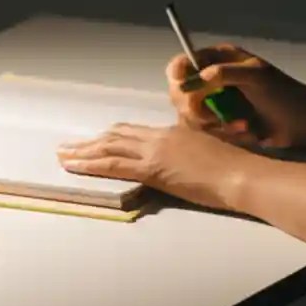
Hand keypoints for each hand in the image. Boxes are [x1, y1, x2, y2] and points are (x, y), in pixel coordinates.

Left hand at [56, 122, 250, 211]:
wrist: (242, 174)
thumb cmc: (235, 167)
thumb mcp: (210, 151)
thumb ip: (191, 151)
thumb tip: (184, 161)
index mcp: (173, 132)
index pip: (134, 131)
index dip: (112, 135)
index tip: (96, 139)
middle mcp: (160, 137)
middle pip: (116, 136)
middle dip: (90, 142)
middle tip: (69, 146)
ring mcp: (154, 151)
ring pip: (108, 147)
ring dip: (83, 152)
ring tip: (63, 156)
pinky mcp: (152, 169)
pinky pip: (112, 164)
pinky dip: (90, 164)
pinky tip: (75, 166)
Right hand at [167, 43, 305, 148]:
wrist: (304, 122)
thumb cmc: (284, 93)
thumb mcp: (255, 76)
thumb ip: (222, 74)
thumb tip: (192, 82)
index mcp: (217, 60)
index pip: (181, 64)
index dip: (179, 76)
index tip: (186, 89)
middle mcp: (211, 79)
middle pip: (179, 93)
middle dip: (196, 108)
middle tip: (213, 117)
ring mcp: (214, 102)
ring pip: (189, 116)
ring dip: (214, 123)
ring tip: (241, 125)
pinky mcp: (219, 123)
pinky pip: (205, 131)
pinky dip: (224, 132)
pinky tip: (245, 130)